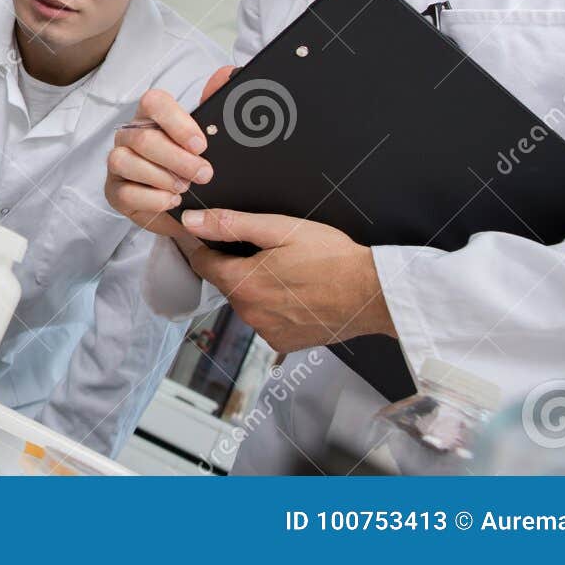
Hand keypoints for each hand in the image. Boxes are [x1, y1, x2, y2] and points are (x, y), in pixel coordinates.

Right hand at [104, 66, 234, 241]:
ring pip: (126, 162)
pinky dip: (153, 199)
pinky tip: (171, 201)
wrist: (190, 206)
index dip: (177, 123)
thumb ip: (216, 106)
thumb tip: (226, 73)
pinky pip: (126, 193)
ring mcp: (118, 162)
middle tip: (204, 174)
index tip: (201, 145)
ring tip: (185, 188)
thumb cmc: (193, 167)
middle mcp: (130, 135)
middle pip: (143, 138)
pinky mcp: (114, 191)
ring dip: (162, 178)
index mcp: (151, 116)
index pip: (153, 102)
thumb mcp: (209, 139)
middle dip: (178, 159)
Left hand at [180, 209, 395, 351]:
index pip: (202, 263)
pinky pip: (266, 320)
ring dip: (257, 287)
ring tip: (290, 273)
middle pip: (226, 283)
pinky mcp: (284, 342)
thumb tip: (191, 222)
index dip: (207, 246)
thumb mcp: (279, 229)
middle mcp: (249, 313)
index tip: (219, 237)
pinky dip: (275, 307)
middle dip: (239, 266)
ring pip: (247, 302)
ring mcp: (266, 331)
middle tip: (271, 252)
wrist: (373, 293)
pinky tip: (298, 294)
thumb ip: (230, 224)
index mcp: (243, 283)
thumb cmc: (332, 257)